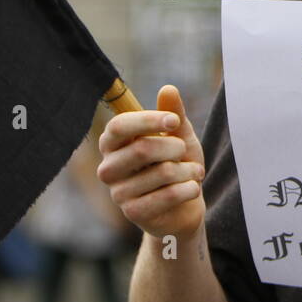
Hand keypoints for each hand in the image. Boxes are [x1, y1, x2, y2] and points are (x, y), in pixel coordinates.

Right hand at [97, 84, 206, 238]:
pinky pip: (168, 195)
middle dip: (175, 147)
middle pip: (142, 148)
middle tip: (184, 152)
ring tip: (193, 172)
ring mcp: (118, 193)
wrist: (184, 206)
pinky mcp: (133, 213)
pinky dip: (189, 188)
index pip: (118, 126)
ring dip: (188, 170)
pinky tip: (192, 188)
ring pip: (162, 172)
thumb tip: (168, 89)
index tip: (174, 121)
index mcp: (113, 144)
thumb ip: (173, 113)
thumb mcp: (179, 136)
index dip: (148, 120)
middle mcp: (109, 168)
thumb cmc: (176, 165)